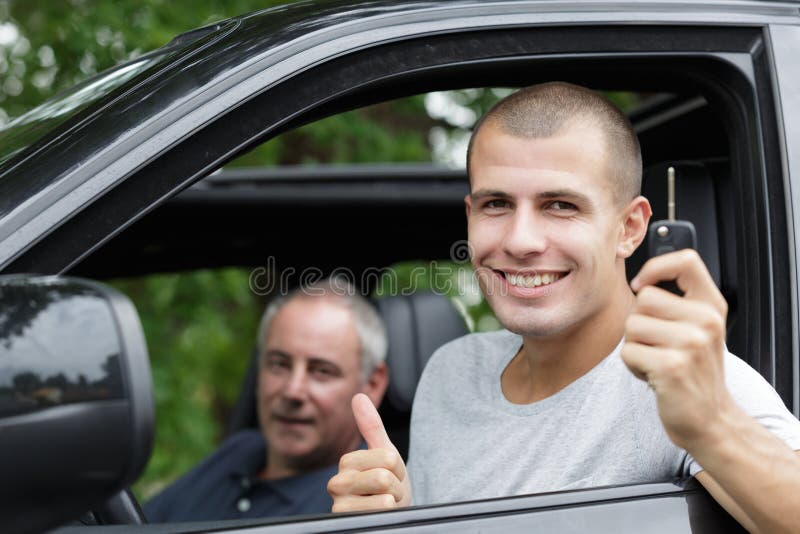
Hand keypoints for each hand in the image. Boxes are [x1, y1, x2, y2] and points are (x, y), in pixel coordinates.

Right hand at [327, 393, 411, 511]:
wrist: (391, 516)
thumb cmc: (388, 485)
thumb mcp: (385, 454)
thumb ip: (371, 426)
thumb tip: (358, 396)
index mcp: (346, 462)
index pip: (387, 457)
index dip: (397, 467)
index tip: (389, 474)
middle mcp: (337, 484)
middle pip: (383, 476)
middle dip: (396, 486)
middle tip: (388, 492)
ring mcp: (340, 506)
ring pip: (383, 495)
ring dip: (393, 501)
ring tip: (384, 504)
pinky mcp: (346, 522)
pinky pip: (379, 512)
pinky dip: (389, 514)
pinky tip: (379, 516)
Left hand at [622, 249, 734, 450]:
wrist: (711, 420)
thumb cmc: (694, 372)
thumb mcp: (698, 329)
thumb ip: (678, 302)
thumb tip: (639, 281)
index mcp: (712, 306)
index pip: (686, 261)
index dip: (656, 267)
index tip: (642, 285)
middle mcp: (706, 321)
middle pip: (643, 298)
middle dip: (639, 322)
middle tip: (658, 346)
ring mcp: (691, 343)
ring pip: (631, 325)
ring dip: (634, 346)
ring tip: (658, 361)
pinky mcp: (671, 366)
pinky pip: (627, 352)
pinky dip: (633, 366)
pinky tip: (655, 377)